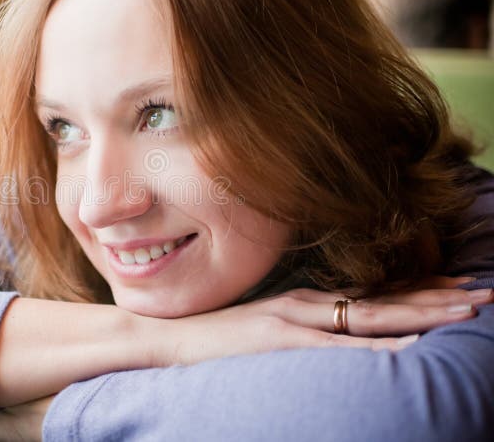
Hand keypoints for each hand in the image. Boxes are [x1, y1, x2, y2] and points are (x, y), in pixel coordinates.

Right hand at [146, 275, 491, 366]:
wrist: (169, 335)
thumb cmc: (215, 335)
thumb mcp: (264, 326)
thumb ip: (298, 326)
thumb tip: (330, 332)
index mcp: (306, 301)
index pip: (374, 294)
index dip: (420, 288)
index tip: (460, 283)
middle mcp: (308, 304)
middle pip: (385, 301)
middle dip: (439, 296)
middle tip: (485, 292)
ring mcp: (296, 320)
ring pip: (372, 317)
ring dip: (423, 313)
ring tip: (467, 310)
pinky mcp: (281, 340)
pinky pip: (338, 346)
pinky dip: (377, 346)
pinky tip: (408, 346)